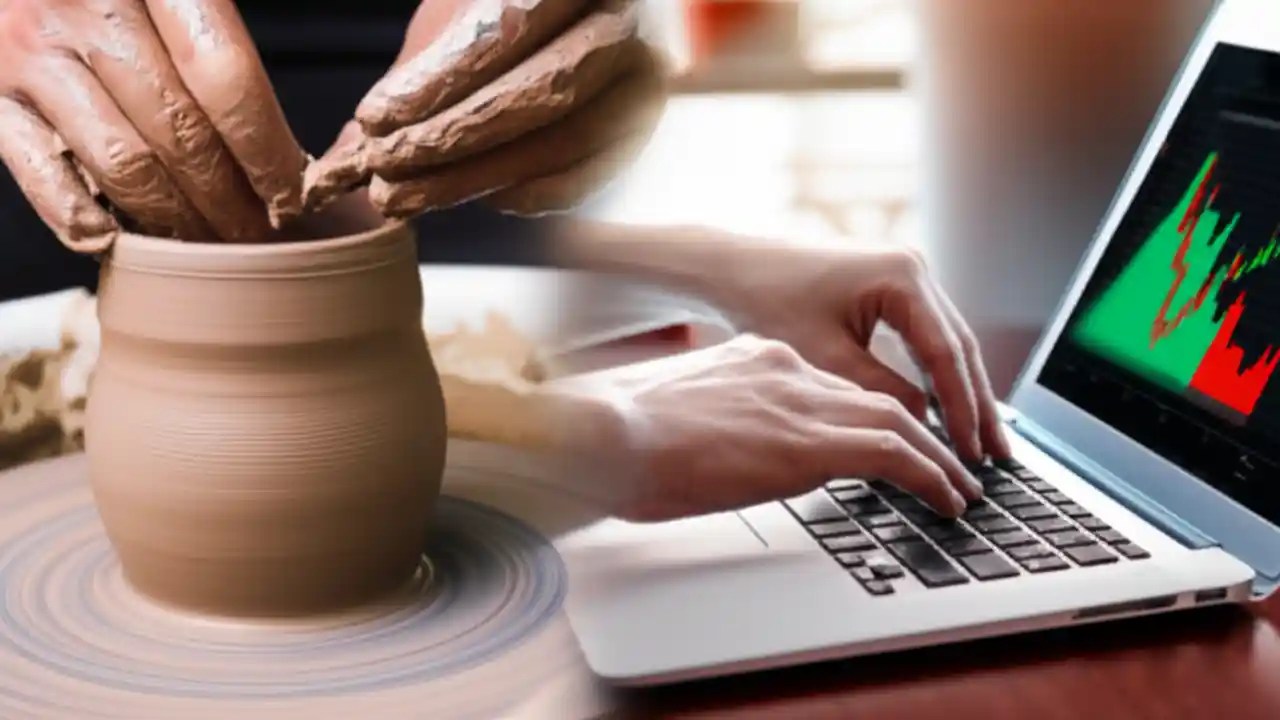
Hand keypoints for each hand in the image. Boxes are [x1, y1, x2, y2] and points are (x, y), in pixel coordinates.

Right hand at [0, 0, 306, 249]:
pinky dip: (82, 218)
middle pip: (182, 132)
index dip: (267, 151)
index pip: (226, 81)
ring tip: (209, 241)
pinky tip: (119, 241)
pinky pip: (42, 174)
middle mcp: (85, 8)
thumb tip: (284, 144)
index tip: (291, 195)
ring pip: (124, 165)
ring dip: (176, 219)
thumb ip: (215, 37)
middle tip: (260, 233)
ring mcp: (29, 51)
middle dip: (231, 199)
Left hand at [303, 0, 666, 217]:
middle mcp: (624, 19)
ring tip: (408, 196)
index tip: (376, 120)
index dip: (439, 81)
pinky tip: (484, 198)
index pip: (508, 27)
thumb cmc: (509, 13)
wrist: (582, 16)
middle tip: (385, 169)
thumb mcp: (458, 18)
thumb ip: (416, 72)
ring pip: (564, 139)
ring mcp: (646, 75)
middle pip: (541, 91)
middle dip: (452, 138)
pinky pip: (595, 172)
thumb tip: (345, 154)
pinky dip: (535, 192)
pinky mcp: (647, 123)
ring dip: (478, 177)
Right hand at [550, 334, 983, 521]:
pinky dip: (931, 476)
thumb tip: (732, 452)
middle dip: (920, 432)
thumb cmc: (627, 436)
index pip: (833, 386)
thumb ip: (722, 422)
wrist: (610, 435)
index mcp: (756, 359)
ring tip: (960, 488)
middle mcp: (788, 370)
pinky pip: (896, 454)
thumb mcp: (685, 418)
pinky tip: (947, 499)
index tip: (887, 440)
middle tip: (946, 463)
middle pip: (875, 399)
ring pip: (899, 421)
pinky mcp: (812, 442)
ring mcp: (802, 402)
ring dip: (938, 458)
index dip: (868, 416)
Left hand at [704, 241, 1010, 462]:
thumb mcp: (824, 358)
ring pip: (947, 345)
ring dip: (963, 395)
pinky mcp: (892, 290)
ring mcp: (906, 277)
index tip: (971, 452)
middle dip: (978, 406)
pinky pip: (926, 340)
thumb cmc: (768, 303)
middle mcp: (913, 270)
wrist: (734, 268)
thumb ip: (878, 391)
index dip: (961, 409)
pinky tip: (947, 416)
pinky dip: (937, 379)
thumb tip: (924, 425)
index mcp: (902, 278)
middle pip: (959, 348)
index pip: (946, 354)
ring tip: (982, 445)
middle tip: (997, 458)